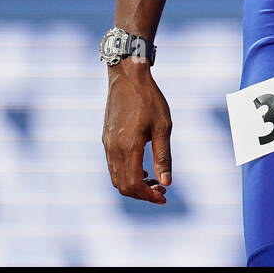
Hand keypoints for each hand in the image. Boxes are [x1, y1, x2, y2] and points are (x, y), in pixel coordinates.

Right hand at [103, 60, 172, 203]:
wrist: (127, 76)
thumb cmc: (149, 99)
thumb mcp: (163, 126)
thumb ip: (163, 156)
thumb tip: (167, 182)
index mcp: (128, 147)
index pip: (134, 184)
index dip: (148, 196)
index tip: (163, 196)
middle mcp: (113, 149)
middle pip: (123, 185)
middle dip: (142, 193)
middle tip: (161, 191)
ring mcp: (107, 144)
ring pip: (116, 177)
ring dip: (134, 184)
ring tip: (154, 180)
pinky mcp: (106, 138)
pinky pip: (113, 165)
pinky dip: (127, 173)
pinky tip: (142, 167)